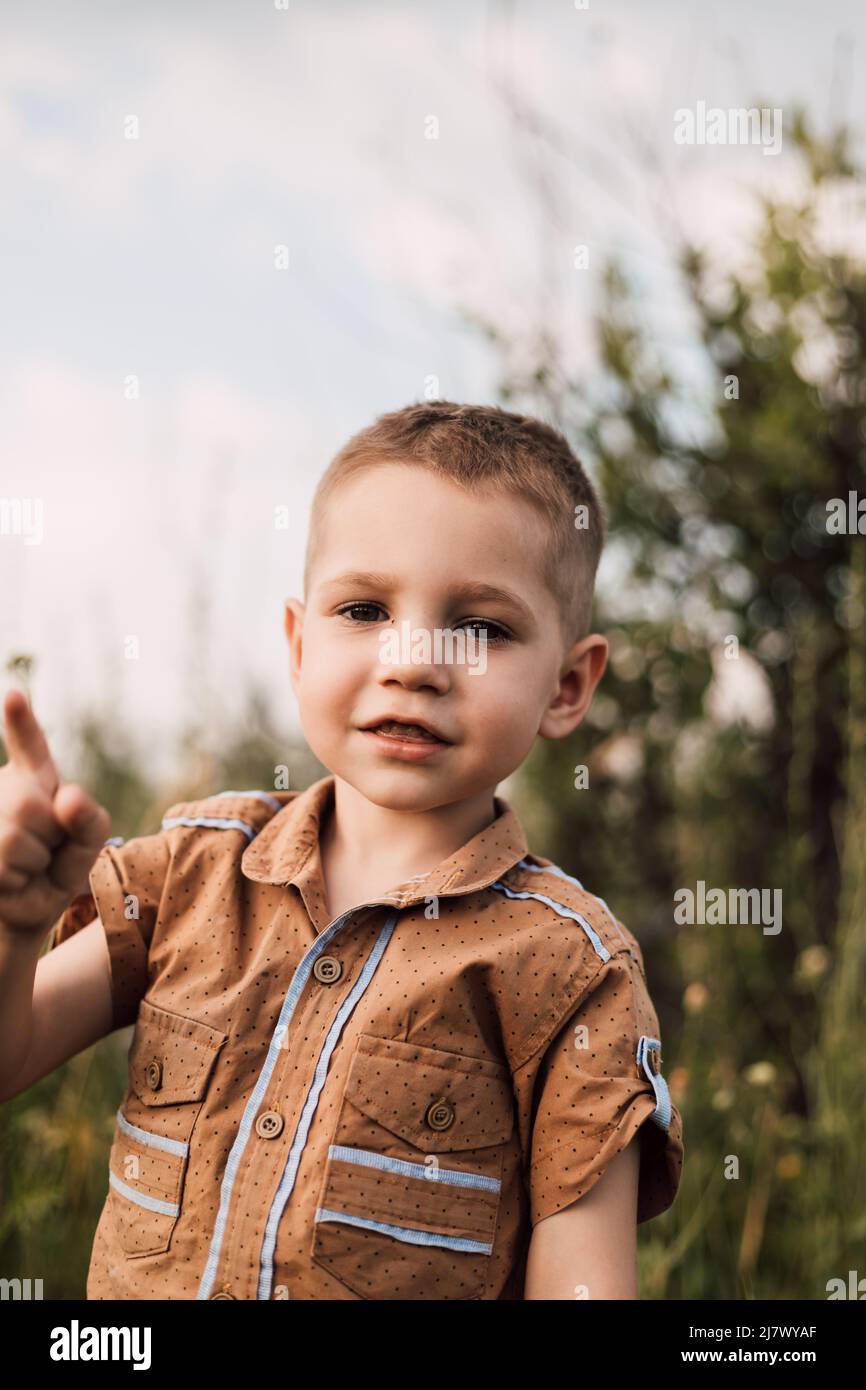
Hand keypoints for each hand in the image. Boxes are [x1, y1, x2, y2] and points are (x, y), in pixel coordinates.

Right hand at [0, 689, 110, 936]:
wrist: (17, 919)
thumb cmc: (52, 877)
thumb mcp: (83, 852)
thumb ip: (90, 823)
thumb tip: (68, 796)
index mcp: (34, 781)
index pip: (31, 748)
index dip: (21, 724)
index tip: (13, 696)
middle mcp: (3, 790)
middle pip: (33, 805)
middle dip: (49, 838)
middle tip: (43, 854)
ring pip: (16, 836)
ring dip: (32, 863)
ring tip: (24, 868)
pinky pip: (3, 862)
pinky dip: (15, 879)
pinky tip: (9, 881)